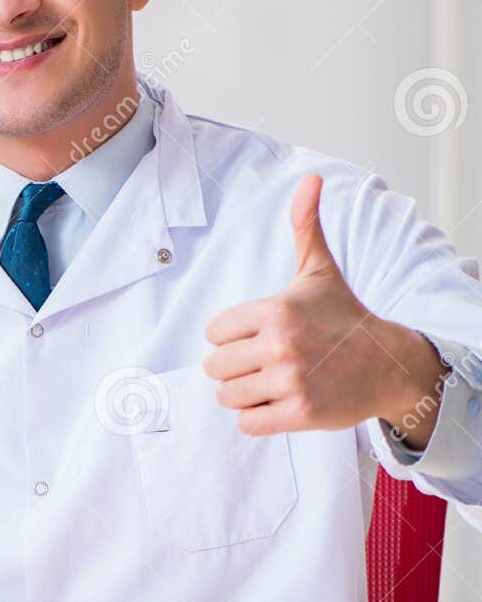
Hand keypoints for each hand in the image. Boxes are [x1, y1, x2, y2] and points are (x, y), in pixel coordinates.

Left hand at [203, 173, 445, 443]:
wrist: (388, 363)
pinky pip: (248, 422)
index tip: (258, 335)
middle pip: (215, 367)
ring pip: (227, 396)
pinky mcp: (300, 413)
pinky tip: (278, 403)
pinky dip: (256, 417)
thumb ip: (305, 226)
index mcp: (275, 310)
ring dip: (243, 394)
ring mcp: (291, 381)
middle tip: (265, 363)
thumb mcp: (319, 271)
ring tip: (271, 382)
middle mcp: (280, 345)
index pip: (214, 332)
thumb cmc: (344, 317)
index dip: (231, 336)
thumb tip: (310, 178)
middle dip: (234, 368)